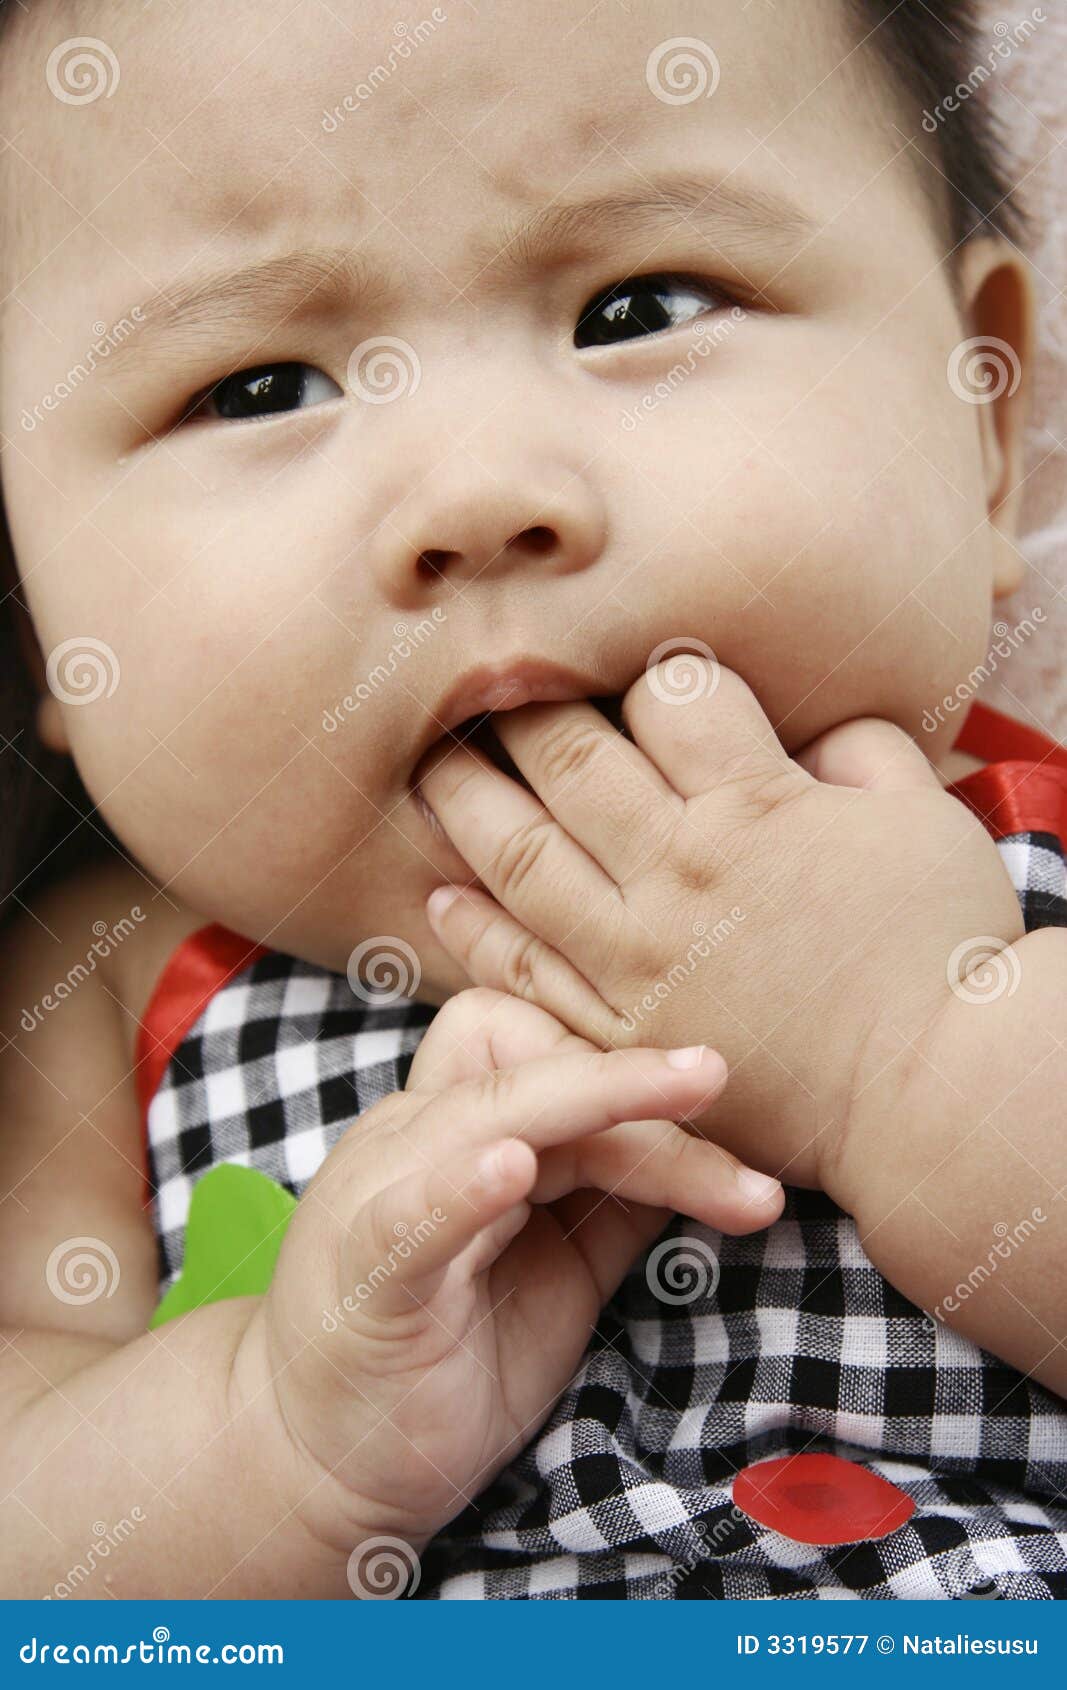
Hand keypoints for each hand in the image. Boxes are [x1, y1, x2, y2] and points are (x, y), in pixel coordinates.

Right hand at [243, 987, 780, 1571]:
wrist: (320, 1467)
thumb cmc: (448, 1357)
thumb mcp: (560, 1264)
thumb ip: (617, 1199)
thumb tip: (713, 1148)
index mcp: (453, 1126)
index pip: (544, 1046)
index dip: (630, 1059)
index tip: (722, 1092)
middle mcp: (411, 1138)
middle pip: (532, 1066)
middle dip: (636, 1077)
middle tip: (724, 1076)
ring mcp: (380, 1198)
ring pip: (490, 1115)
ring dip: (598, 1105)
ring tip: (688, 1098)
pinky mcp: (368, 1280)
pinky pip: (409, 1216)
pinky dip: (459, 1188)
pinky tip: (510, 1170)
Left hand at [418, 661, 1024, 1194]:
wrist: (927, 1095)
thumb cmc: (938, 952)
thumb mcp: (923, 822)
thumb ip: (862, 753)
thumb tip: (817, 730)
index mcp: (754, 804)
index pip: (670, 697)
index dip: (654, 675)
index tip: (644, 684)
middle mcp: (678, 868)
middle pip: (569, 758)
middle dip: (524, 710)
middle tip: (490, 690)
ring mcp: (637, 952)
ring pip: (520, 854)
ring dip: (464, 802)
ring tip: (429, 771)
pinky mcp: (617, 1027)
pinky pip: (523, 970)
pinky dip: (474, 930)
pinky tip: (441, 896)